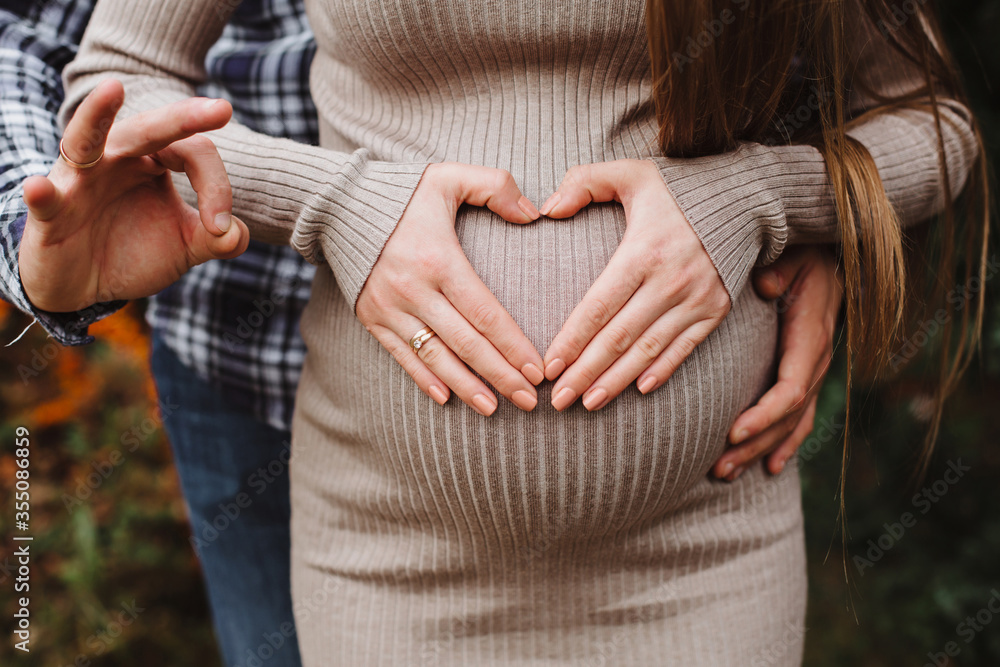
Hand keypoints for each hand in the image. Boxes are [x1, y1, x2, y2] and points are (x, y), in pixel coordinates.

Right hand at [19, 79, 248, 312]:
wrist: (86, 286)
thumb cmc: (135, 252)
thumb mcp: (186, 246)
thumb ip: (219, 239)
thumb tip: (236, 233)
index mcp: (153, 160)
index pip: (193, 153)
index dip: (217, 187)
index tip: (221, 226)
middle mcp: (115, 159)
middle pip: (148, 130)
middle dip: (182, 118)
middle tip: (223, 108)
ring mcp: (78, 181)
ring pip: (85, 141)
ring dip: (96, 116)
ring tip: (112, 89)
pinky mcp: (50, 212)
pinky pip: (46, 199)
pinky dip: (42, 193)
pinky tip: (39, 188)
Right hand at [356, 162, 545, 415]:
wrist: (339, 204)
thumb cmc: (404, 191)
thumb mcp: (450, 177)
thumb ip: (496, 186)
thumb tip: (533, 213)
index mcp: (439, 260)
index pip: (485, 313)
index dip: (513, 345)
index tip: (537, 369)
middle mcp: (413, 290)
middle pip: (466, 344)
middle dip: (501, 375)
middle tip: (528, 401)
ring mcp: (389, 308)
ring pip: (435, 357)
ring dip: (466, 386)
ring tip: (494, 409)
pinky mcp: (371, 318)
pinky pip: (401, 356)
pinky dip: (424, 378)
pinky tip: (447, 398)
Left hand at [538, 159, 730, 410]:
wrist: (747, 197)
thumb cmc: (678, 187)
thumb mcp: (630, 172)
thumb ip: (583, 183)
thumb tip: (544, 210)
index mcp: (643, 252)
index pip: (598, 307)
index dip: (571, 341)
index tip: (549, 367)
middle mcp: (670, 281)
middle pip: (618, 337)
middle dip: (585, 373)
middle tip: (559, 401)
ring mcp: (696, 299)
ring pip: (648, 350)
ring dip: (617, 381)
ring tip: (589, 403)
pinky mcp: (716, 310)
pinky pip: (684, 348)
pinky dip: (662, 371)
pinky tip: (638, 390)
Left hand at [713, 245, 842, 480]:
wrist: (827, 255)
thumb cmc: (802, 254)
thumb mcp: (792, 255)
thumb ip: (779, 270)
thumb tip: (766, 286)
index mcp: (810, 337)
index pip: (791, 388)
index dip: (763, 414)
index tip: (731, 430)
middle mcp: (816, 362)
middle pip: (787, 417)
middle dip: (753, 444)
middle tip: (718, 466)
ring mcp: (813, 372)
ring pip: (790, 424)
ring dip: (760, 451)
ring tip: (726, 473)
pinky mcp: (805, 376)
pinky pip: (798, 419)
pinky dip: (783, 445)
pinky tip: (768, 469)